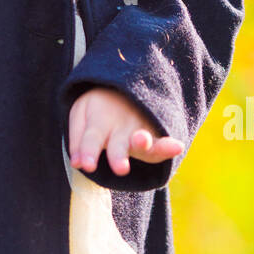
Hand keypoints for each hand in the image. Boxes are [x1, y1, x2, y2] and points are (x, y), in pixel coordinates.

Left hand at [68, 87, 184, 175]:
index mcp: (99, 120)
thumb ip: (78, 140)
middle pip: (118, 143)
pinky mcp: (155, 135)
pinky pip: (162, 142)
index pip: (92, 138)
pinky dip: (169, 146)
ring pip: (143, 141)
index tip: (86, 165)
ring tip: (144, 142)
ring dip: (145, 144)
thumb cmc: (98, 107)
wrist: (123, 84)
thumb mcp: (81, 114)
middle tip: (120, 168)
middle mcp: (121, 126)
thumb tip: (76, 163)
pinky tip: (176, 147)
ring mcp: (140, 129)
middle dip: (118, 155)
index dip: (88, 151)